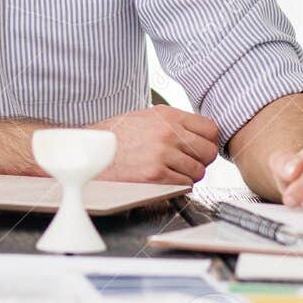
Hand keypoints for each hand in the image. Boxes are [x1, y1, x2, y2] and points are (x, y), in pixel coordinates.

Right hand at [91, 105, 219, 184]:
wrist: (90, 151)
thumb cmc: (116, 136)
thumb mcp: (146, 117)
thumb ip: (173, 123)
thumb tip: (199, 134)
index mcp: (168, 116)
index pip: (211, 129)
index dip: (208, 141)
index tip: (200, 148)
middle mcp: (168, 133)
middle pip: (209, 152)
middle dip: (202, 161)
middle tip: (188, 163)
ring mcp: (162, 155)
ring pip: (198, 172)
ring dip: (188, 175)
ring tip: (171, 172)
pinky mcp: (155, 176)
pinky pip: (183, 185)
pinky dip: (177, 186)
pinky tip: (162, 180)